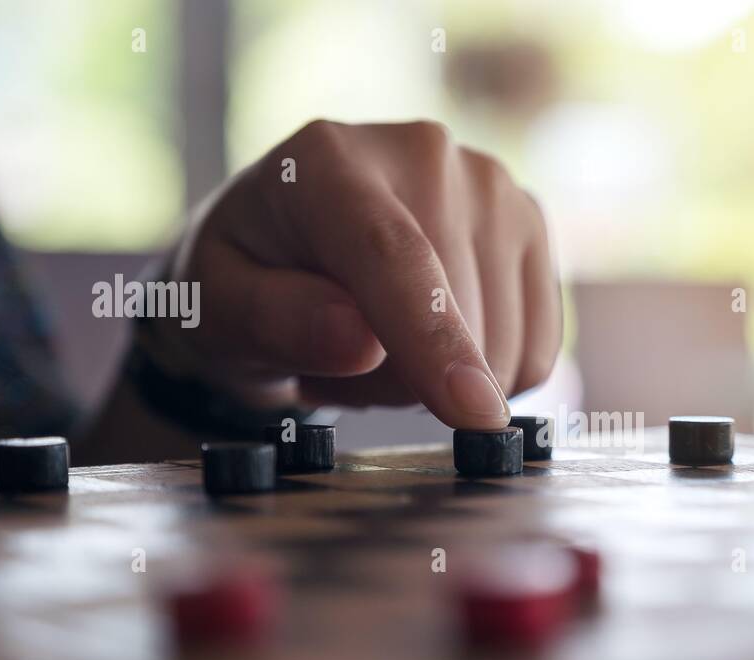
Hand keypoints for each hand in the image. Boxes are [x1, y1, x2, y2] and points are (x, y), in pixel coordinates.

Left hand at [165, 119, 560, 429]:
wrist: (287, 243)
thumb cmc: (245, 278)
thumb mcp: (219, 306)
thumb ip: (277, 320)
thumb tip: (359, 342)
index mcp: (329, 162)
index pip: (397, 259)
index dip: (434, 339)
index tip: (470, 411)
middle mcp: (426, 154)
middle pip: (456, 317)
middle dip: (400, 378)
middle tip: (339, 357)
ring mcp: (491, 187)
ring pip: (504, 346)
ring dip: (440, 382)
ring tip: (381, 347)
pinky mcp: (532, 226)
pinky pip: (535, 353)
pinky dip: (488, 377)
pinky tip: (435, 342)